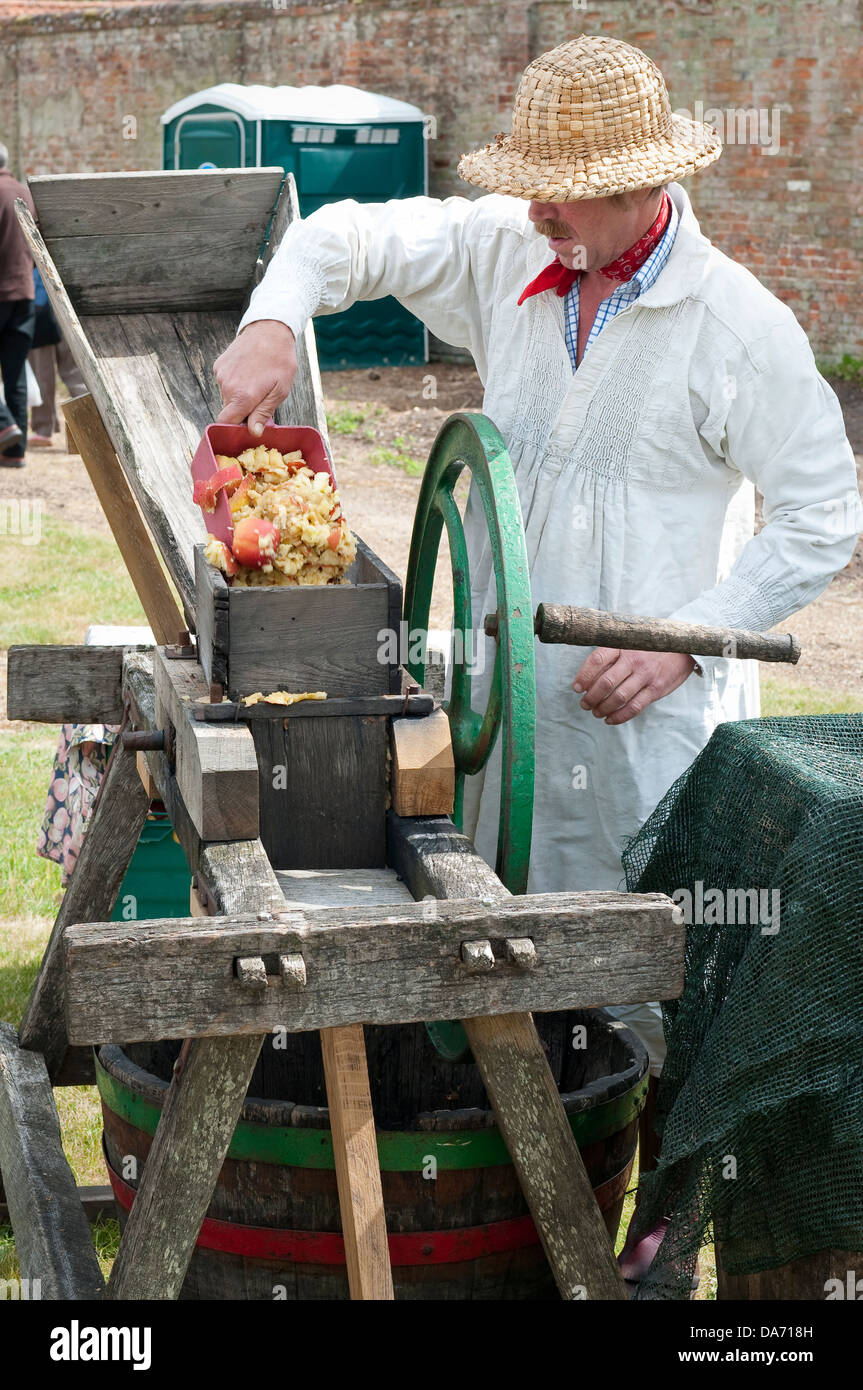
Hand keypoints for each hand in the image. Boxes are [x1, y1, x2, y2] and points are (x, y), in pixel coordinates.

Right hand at [214, 320, 296, 435]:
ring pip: (226, 396)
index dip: (234, 427)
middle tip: (260, 399)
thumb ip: (264, 413)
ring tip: (256, 381)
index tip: (247, 424)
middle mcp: (227, 386)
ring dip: (239, 396)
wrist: (269, 329)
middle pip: (228, 410)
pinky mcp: (219, 365)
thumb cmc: (280, 360)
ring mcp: (221, 374)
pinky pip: (224, 383)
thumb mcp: (280, 390)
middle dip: (242, 411)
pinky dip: (234, 383)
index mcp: (242, 396)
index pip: (225, 422)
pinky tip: (248, 372)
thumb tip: (253, 432)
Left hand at [572, 648, 695, 724]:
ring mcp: (646, 675)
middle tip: (584, 704)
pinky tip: (610, 719)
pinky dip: (619, 716)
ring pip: (619, 697)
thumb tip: (587, 678)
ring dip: (603, 708)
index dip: (583, 676)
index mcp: (623, 645)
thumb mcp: (630, 643)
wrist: (683, 647)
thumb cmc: (649, 647)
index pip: (597, 660)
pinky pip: (634, 707)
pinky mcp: (656, 689)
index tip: (576, 688)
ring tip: (596, 713)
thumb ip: (612, 656)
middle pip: (606, 682)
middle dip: (591, 697)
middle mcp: (634, 659)